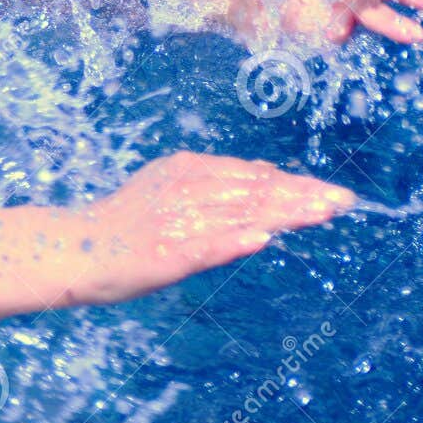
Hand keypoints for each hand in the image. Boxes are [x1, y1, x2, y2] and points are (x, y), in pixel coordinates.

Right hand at [85, 151, 355, 302]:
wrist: (78, 249)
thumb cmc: (127, 225)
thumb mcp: (171, 189)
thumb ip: (218, 183)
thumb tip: (269, 172)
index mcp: (188, 170)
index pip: (253, 177)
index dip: (295, 186)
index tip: (333, 195)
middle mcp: (186, 189)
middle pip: (254, 192)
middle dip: (302, 196)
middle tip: (344, 202)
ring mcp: (177, 221)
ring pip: (240, 213)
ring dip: (283, 214)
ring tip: (321, 214)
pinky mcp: (167, 252)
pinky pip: (206, 245)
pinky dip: (234, 240)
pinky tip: (263, 238)